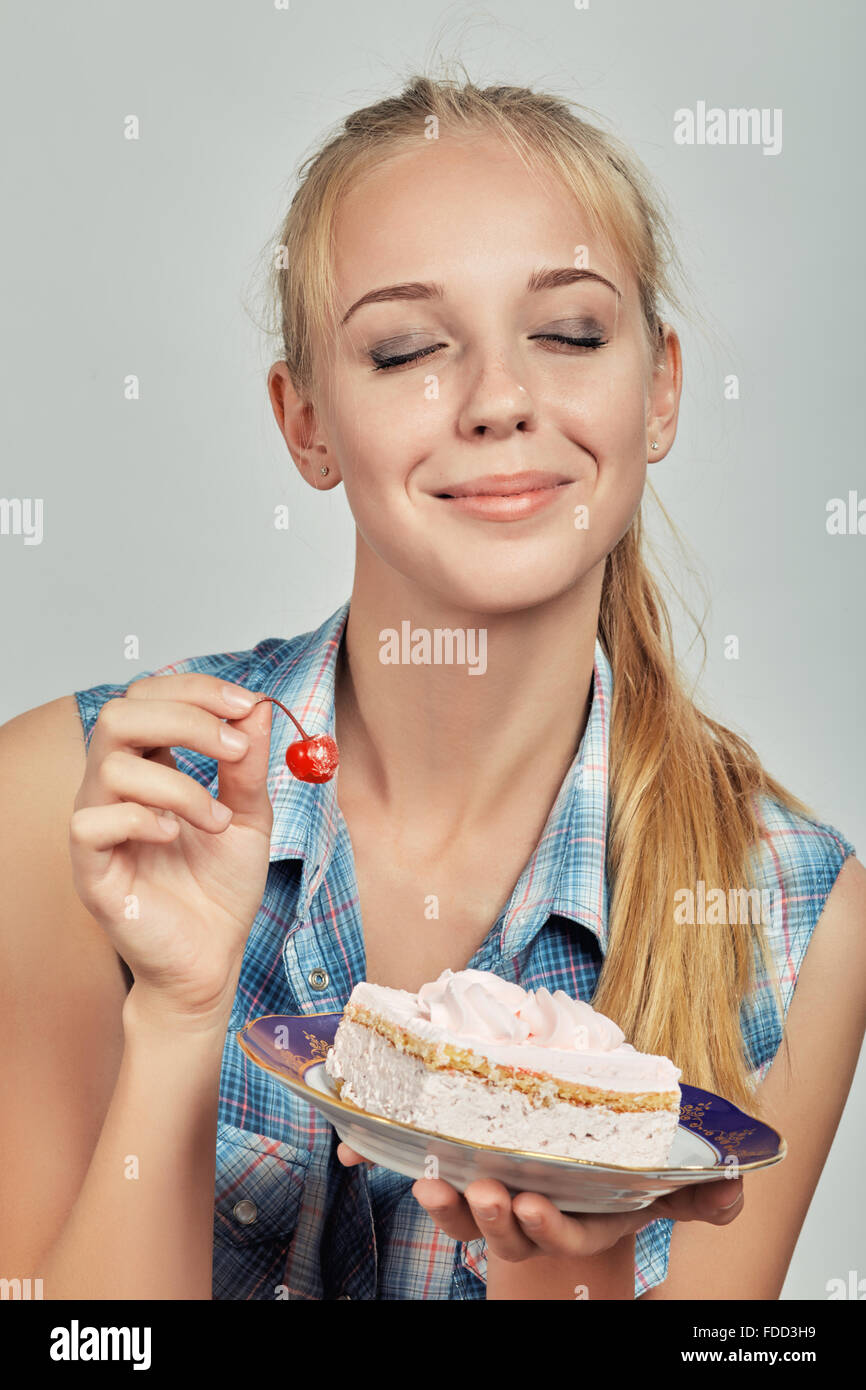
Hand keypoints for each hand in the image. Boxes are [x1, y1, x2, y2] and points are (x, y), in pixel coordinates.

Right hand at [69, 673, 273, 1025]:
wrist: (215, 957)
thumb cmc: (223, 889)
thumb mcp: (249, 816)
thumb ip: (247, 765)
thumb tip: (257, 707)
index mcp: (148, 767)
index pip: (149, 698)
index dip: (195, 691)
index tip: (247, 704)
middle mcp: (114, 789)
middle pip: (119, 714)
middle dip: (183, 717)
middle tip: (233, 748)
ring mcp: (98, 827)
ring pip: (113, 765)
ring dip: (180, 787)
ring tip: (216, 822)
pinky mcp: (91, 870)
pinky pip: (92, 822)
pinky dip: (142, 818)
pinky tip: (177, 837)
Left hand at [336, 1143, 743, 1260]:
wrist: (572, 1120)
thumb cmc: (618, 1153)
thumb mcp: (660, 1171)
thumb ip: (697, 1187)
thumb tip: (731, 1193)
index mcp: (580, 1216)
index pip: (565, 1236)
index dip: (549, 1227)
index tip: (532, 1205)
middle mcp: (533, 1213)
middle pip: (510, 1234)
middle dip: (498, 1220)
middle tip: (493, 1194)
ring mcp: (495, 1192)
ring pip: (467, 1217)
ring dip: (451, 1206)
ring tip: (435, 1185)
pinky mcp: (462, 1167)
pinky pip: (432, 1179)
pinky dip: (406, 1169)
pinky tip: (377, 1154)